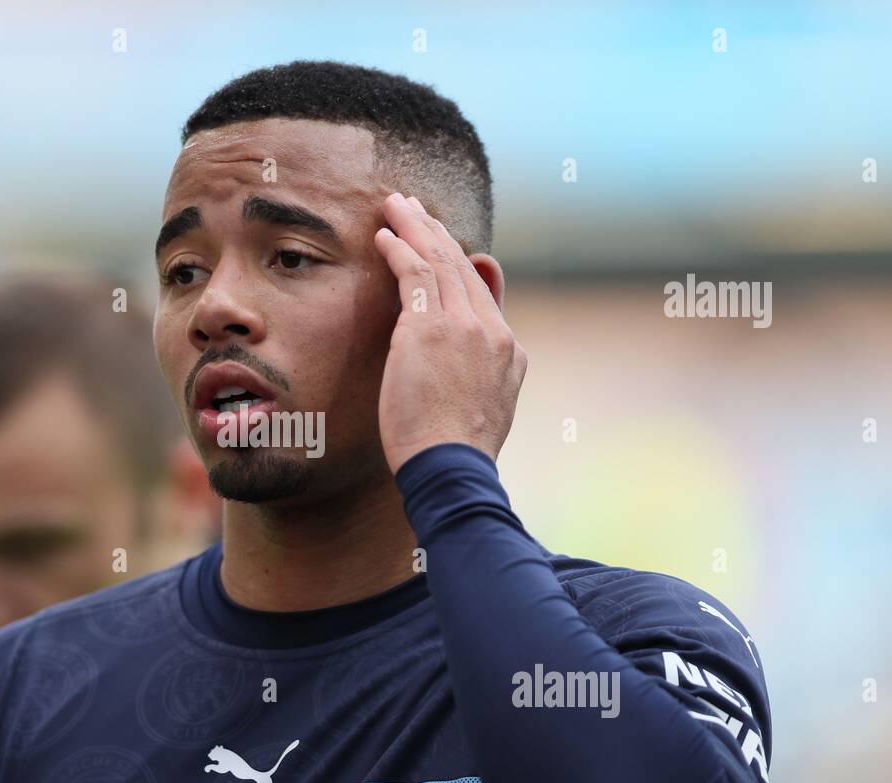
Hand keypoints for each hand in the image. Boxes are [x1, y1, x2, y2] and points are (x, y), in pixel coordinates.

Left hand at [373, 192, 525, 472]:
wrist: (452, 468)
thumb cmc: (457, 452)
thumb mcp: (484, 408)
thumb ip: (480, 371)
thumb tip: (467, 354)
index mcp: (508, 349)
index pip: (481, 290)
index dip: (456, 259)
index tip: (437, 240)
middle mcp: (491, 330)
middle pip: (462, 266)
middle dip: (435, 231)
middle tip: (412, 206)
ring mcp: (463, 327)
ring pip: (440, 261)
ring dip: (414, 227)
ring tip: (395, 205)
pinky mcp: (430, 329)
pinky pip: (415, 275)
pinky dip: (399, 250)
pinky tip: (383, 236)